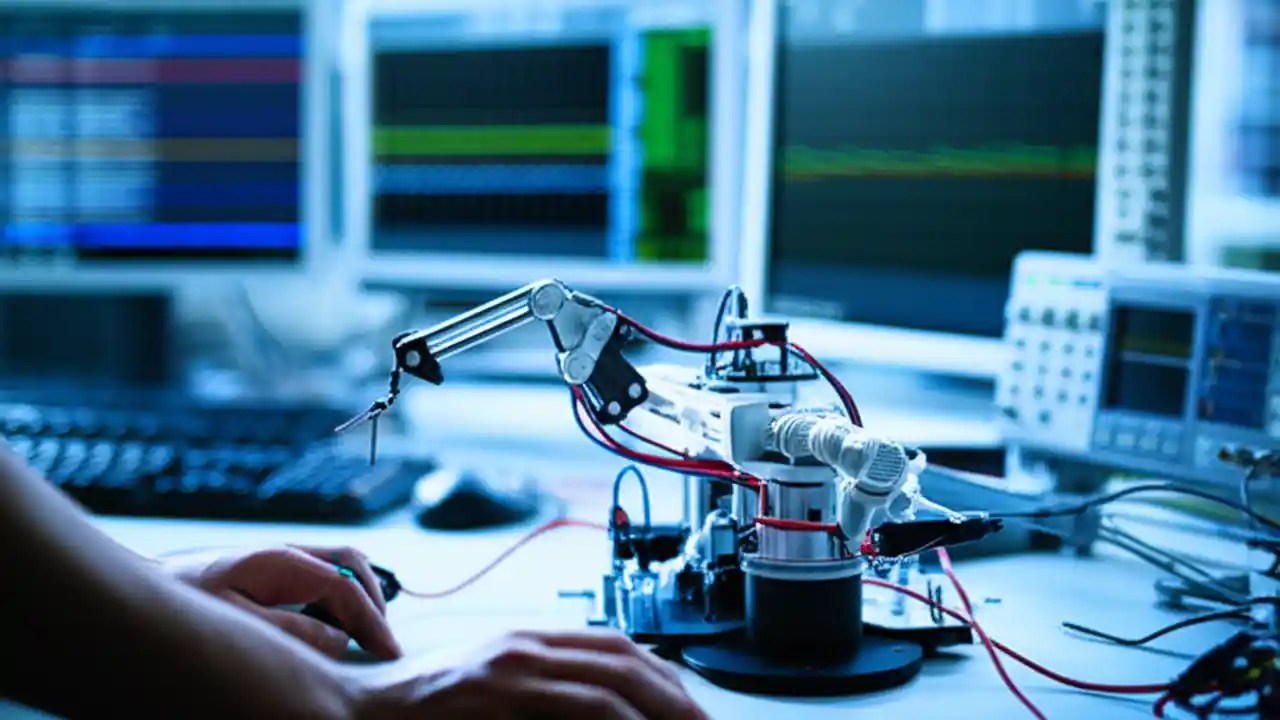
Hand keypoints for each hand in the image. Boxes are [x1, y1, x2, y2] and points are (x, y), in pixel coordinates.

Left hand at [164, 544, 401, 660]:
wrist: (143, 587)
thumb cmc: (183, 605)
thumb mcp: (236, 623)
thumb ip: (292, 631)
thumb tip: (339, 638)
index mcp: (281, 563)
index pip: (345, 587)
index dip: (372, 621)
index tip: (389, 652)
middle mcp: (286, 553)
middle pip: (353, 562)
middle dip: (375, 601)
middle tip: (383, 642)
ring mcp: (279, 558)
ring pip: (341, 562)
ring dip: (361, 593)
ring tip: (366, 632)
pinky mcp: (270, 568)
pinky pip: (321, 572)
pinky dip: (340, 594)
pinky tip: (334, 622)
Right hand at [357, 629, 707, 719]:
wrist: (351, 710)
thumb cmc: (419, 710)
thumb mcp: (489, 687)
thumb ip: (539, 691)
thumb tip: (598, 708)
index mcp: (525, 640)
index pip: (613, 644)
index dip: (659, 672)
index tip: (689, 704)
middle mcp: (523, 646)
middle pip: (622, 658)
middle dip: (672, 692)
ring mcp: (510, 669)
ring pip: (607, 680)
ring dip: (655, 708)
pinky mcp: (495, 696)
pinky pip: (573, 707)